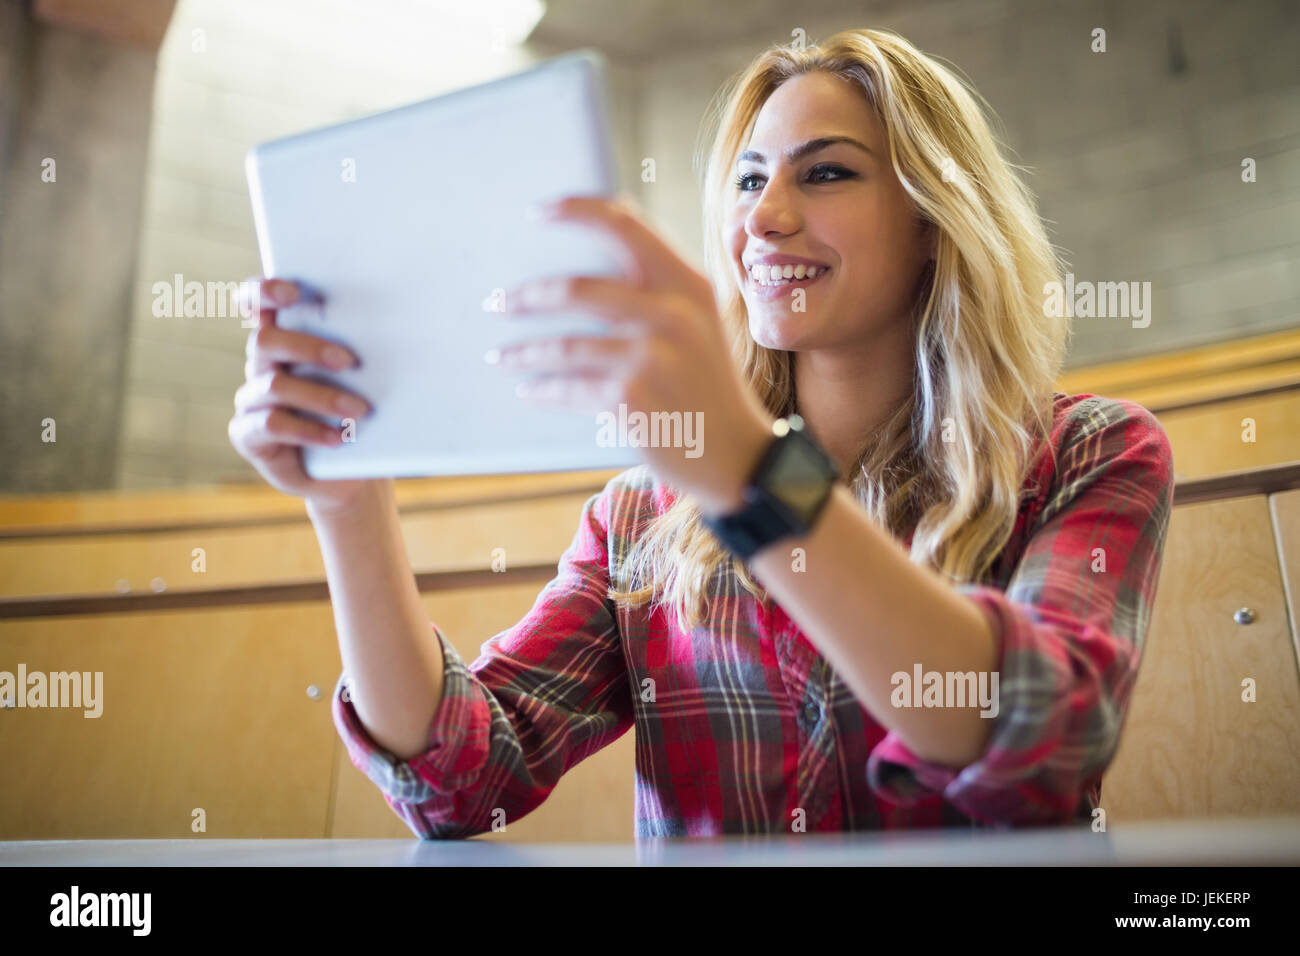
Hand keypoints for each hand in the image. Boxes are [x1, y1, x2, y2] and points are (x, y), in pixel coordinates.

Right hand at [227, 277, 383, 512]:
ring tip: (360, 410)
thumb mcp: (367, 380)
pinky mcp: (250, 436)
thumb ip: (365, 350)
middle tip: (350, 362)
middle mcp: (262, 365)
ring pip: (274, 386)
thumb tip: (404, 325)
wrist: (353, 471)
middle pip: (266, 340)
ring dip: (321, 397)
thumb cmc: (362, 414)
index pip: (258, 303)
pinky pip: (272, 425)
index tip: (294, 291)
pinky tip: (338, 438)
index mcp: (285, 341)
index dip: (265, 291)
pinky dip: (309, 430)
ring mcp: (252, 401)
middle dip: (309, 347)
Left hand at [489, 196, 773, 514]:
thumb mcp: (698, 323)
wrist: (737, 454)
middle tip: (496, 301)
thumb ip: (658, 291)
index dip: (575, 211)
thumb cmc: (707, 386)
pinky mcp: (631, 397)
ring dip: (523, 352)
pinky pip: (569, 387)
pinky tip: (528, 389)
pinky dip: (543, 389)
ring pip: (563, 345)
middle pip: (577, 288)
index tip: (535, 212)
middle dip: (527, 296)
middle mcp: (672, 313)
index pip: (625, 226)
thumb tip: (587, 269)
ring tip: (500, 355)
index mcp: (688, 283)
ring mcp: (651, 356)